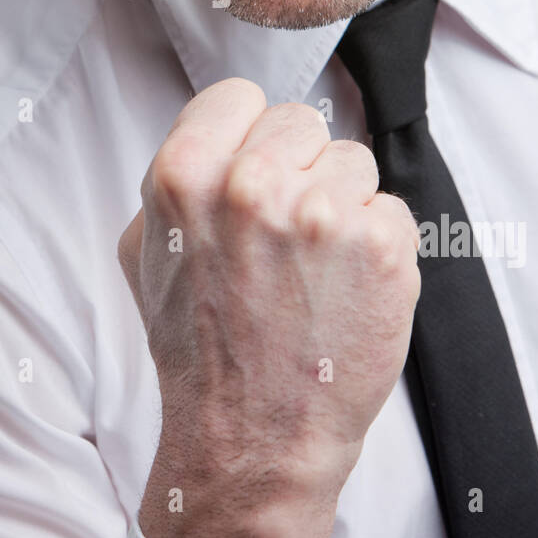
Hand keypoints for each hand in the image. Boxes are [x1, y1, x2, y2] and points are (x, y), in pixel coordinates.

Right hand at [117, 77, 420, 537]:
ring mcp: (325, 214)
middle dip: (297, 169)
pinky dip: (378, 248)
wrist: (253, 441)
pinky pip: (392, 209)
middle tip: (282, 236)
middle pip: (301, 123)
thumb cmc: (200, 350)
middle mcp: (253, 185)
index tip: (251, 173)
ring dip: (340, 207)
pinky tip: (347, 291)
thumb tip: (214, 136)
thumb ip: (174, 181)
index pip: (239, 96)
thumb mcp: (146, 253)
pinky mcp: (384, 247)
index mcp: (185, 174)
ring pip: (352, 162)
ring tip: (313, 271)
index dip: (246, 137)